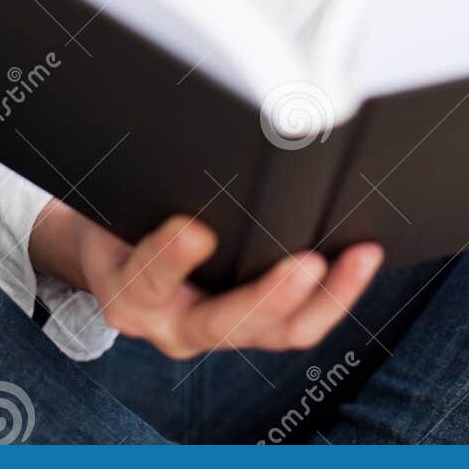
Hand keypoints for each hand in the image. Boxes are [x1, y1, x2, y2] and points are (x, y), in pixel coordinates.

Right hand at [31, 199, 384, 359]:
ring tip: (357, 258)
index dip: (171, 258)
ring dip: (323, 298)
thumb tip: (170, 134)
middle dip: (268, 296)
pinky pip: (296, 325)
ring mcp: (214, 333)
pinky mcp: (250, 330)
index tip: (195, 230)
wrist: (112, 255)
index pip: (146, 278)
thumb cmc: (115, 216)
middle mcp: (169, 326)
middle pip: (222, 324)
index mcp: (126, 293)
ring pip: (276, 334)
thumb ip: (139, 185)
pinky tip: (359, 260)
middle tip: (306, 264)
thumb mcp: (110, 200)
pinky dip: (332, 295)